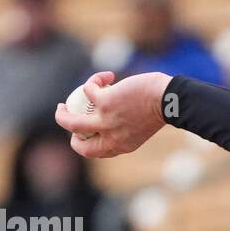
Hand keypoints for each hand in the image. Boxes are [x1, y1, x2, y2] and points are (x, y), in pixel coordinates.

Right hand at [55, 71, 170, 158]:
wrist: (168, 100)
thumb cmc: (158, 110)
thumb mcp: (139, 129)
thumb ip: (123, 131)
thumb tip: (108, 122)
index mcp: (120, 146)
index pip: (94, 152)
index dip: (84, 143)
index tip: (83, 132)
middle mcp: (111, 138)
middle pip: (79, 145)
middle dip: (67, 133)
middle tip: (65, 117)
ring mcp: (106, 121)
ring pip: (71, 123)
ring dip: (61, 114)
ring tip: (62, 104)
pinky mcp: (104, 102)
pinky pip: (87, 91)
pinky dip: (93, 81)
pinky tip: (107, 77)